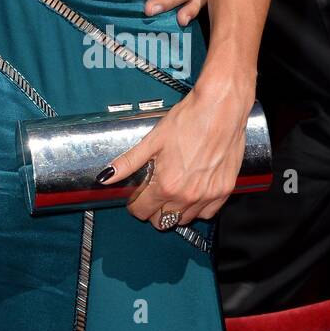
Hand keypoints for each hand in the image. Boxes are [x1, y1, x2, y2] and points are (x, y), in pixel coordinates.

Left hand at [98, 71, 253, 228]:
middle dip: (152, 209)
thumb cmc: (187, 120)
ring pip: (184, 220)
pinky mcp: (224, 192)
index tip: (136, 196)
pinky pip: (207, 213)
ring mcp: (208, 196)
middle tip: (152, 192)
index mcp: (166, 184)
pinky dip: (197, 208)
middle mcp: (188, 196)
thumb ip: (128, 163)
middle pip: (162, 221)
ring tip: (172, 188)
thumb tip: (105, 177)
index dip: (135, 204)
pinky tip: (191, 191)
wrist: (220, 109)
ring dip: (174, 210)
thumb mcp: (152, 140)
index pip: (142, 211)